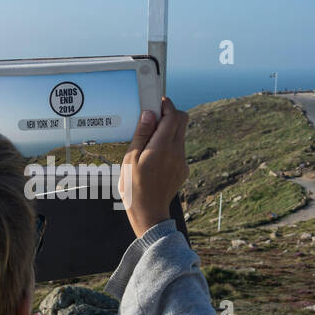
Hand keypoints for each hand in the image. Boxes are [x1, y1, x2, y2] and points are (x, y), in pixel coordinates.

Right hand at [119, 96, 188, 238]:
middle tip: (154, 118)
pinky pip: (179, 150)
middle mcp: (177, 152)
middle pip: (182, 121)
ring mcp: (182, 161)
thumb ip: (142, 134)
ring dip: (168, 131)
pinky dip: (169, 146)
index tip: (158, 102)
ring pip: (180, 135)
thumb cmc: (134, 187)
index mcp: (162, 147)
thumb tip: (149, 114)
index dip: (166, 105)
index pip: (172, 116)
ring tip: (149, 143)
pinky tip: (154, 159)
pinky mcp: (183, 170)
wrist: (148, 213)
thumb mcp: (131, 158)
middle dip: (170, 114)